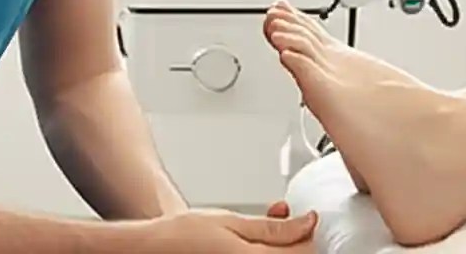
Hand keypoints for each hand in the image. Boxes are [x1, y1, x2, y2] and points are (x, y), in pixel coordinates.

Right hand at [138, 208, 317, 252]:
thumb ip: (273, 227)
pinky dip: (265, 253)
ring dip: (280, 247)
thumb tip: (306, 223)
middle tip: (282, 219)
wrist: (158, 248)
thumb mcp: (233, 222)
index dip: (307, 232)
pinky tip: (255, 244)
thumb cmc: (186, 235)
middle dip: (294, 240)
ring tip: (265, 228)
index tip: (303, 216)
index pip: (303, 252)